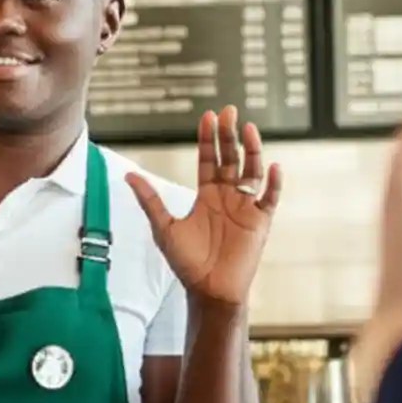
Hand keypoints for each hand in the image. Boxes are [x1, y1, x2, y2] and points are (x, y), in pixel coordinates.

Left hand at [127, 106, 281, 306]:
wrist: (209, 290)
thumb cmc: (187, 262)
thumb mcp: (164, 228)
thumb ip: (150, 200)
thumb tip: (128, 175)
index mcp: (207, 194)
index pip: (209, 159)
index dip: (208, 138)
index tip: (208, 116)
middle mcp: (228, 196)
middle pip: (231, 158)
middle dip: (229, 135)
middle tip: (229, 111)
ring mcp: (246, 207)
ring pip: (252, 171)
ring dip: (252, 150)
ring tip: (249, 130)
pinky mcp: (260, 221)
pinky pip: (270, 197)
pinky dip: (273, 182)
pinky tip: (272, 166)